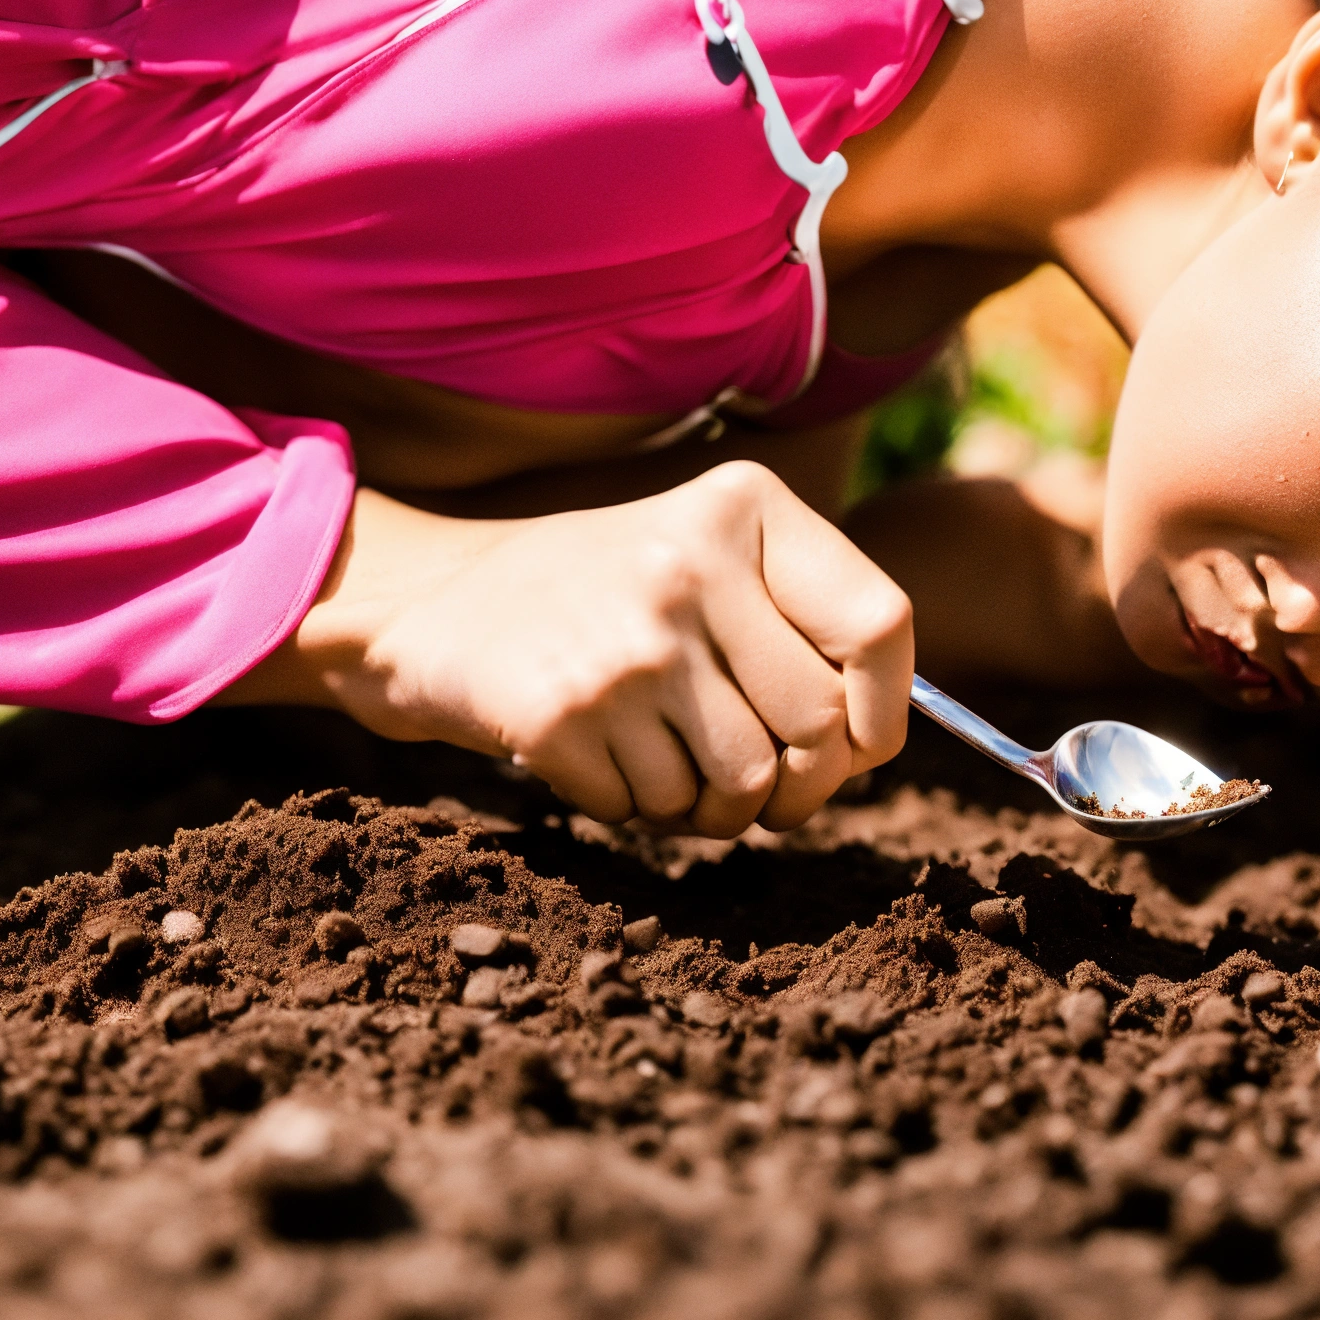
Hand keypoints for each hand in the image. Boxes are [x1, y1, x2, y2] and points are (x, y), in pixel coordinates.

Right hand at [234, 463, 911, 834]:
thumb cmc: (605, 600)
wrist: (434, 612)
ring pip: (744, 786)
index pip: (878, 624)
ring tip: (665, 764)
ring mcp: (625, 644)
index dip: (885, 710)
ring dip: (713, 808)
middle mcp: (687, 563)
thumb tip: (872, 746)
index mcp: (741, 507)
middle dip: (797, 786)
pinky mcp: (563, 716)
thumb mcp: (706, 562)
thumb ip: (798, 627)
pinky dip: (635, 809)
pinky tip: (599, 759)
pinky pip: (653, 811)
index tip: (860, 747)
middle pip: (818, 730)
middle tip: (755, 788)